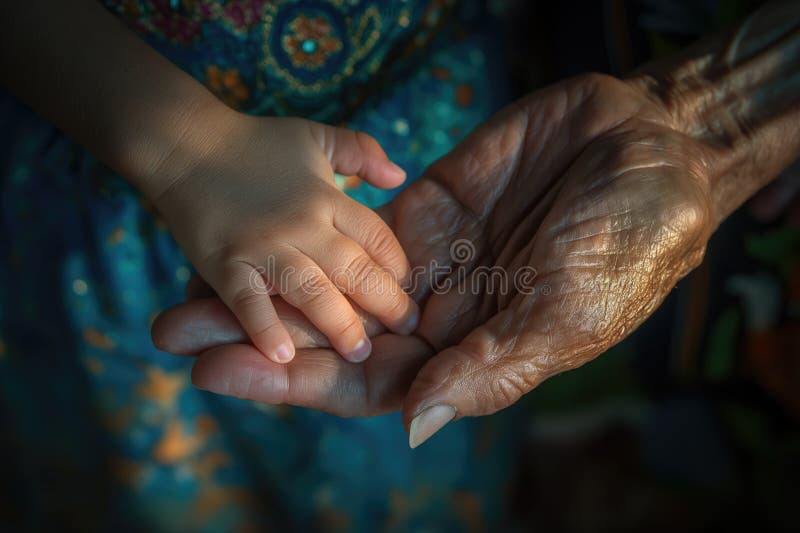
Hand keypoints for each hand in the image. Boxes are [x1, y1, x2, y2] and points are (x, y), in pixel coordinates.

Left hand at [153, 74, 712, 428]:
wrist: (652, 146)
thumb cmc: (629, 241)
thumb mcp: (564, 310)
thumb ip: (489, 366)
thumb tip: (413, 427)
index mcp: (473, 355)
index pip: (367, 383)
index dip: (292, 381)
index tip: (218, 371)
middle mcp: (443, 314)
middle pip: (333, 335)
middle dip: (257, 335)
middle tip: (174, 329)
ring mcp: (431, 258)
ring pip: (333, 281)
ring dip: (269, 283)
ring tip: (191, 282)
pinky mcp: (427, 206)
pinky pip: (356, 226)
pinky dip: (309, 233)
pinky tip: (261, 235)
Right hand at [154, 111, 419, 363]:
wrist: (185, 142)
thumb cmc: (255, 142)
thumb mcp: (317, 136)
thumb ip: (361, 152)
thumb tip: (399, 177)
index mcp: (327, 197)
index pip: (376, 236)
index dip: (396, 265)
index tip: (407, 288)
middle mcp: (302, 224)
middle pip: (354, 269)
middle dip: (385, 303)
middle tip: (405, 330)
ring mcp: (262, 246)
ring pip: (311, 291)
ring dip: (338, 325)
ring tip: (359, 354)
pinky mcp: (225, 264)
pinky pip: (248, 302)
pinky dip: (263, 329)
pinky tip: (282, 357)